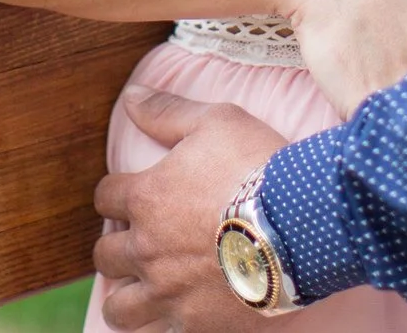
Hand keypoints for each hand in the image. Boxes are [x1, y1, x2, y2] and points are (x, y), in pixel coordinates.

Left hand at [94, 91, 285, 331]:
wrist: (302, 224)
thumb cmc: (258, 167)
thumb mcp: (216, 121)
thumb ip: (166, 111)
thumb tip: (129, 98)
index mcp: (145, 199)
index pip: (104, 197)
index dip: (115, 194)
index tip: (131, 196)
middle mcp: (147, 249)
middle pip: (104, 255)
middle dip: (116, 247)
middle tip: (140, 242)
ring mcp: (169, 292)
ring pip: (120, 309)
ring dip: (126, 297)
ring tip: (143, 289)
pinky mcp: (196, 324)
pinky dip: (166, 323)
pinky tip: (181, 311)